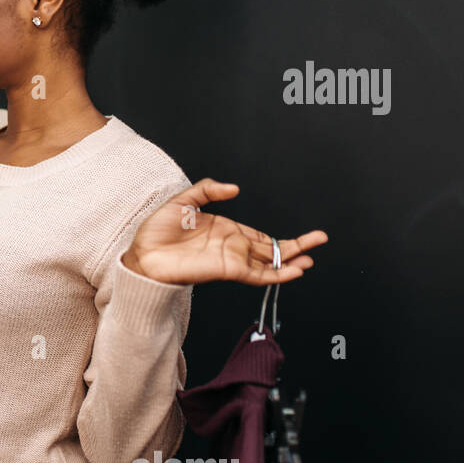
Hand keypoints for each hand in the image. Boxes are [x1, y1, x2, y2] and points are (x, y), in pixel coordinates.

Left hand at [122, 178, 327, 285]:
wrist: (143, 254)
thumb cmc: (157, 232)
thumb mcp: (184, 201)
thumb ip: (209, 190)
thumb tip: (234, 188)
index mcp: (226, 231)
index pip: (260, 237)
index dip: (280, 239)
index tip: (303, 238)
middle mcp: (232, 247)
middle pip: (271, 250)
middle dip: (296, 247)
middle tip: (319, 241)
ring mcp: (231, 259)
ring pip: (268, 264)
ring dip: (290, 262)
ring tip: (311, 260)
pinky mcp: (227, 270)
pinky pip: (257, 274)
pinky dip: (276, 274)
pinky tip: (293, 272)